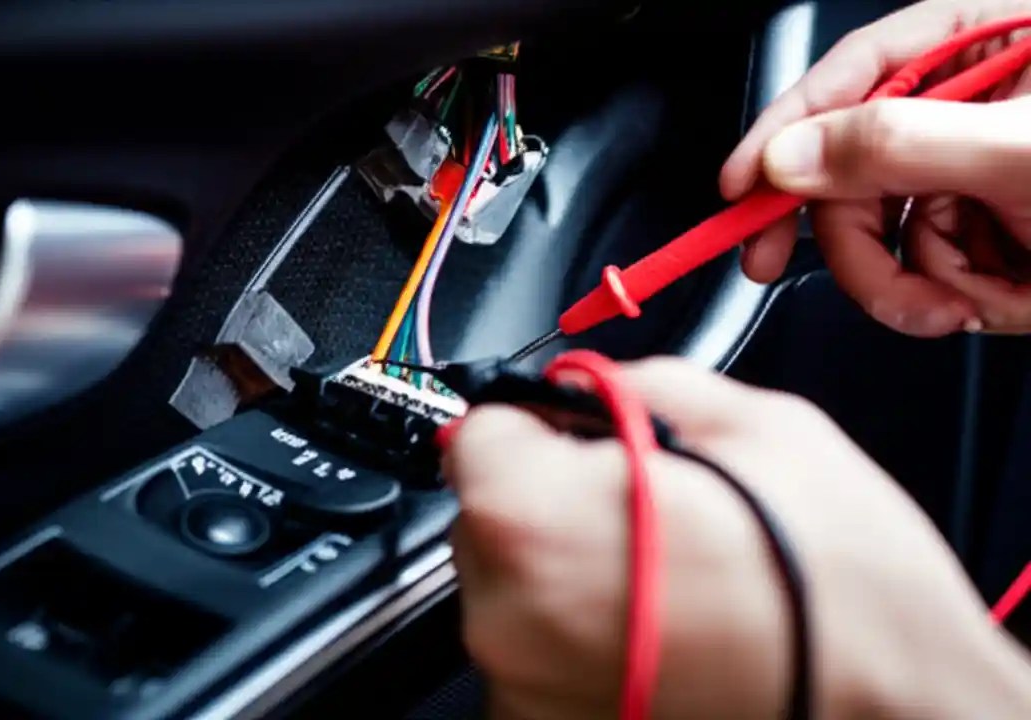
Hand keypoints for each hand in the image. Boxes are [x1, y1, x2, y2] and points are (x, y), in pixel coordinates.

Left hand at [443, 358, 1030, 719]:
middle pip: (488, 516)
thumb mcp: (754, 426)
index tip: (571, 436)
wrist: (901, 714)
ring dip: (563, 572)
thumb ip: (639, 385)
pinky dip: (577, 637)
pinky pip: (537, 655)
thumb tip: (590, 383)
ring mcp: (523, 683)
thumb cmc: (842, 592)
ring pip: (512, 589)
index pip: (475, 433)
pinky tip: (653, 632)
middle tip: (637, 512)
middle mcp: (505, 611)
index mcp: (531, 515)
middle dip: (547, 500)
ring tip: (660, 582)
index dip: (533, 424)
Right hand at [721, 0, 1030, 335]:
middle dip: (861, 247)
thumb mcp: (1018, 148)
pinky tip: (998, 296)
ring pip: (885, 235)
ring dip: (913, 286)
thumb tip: (789, 157)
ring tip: (965, 304)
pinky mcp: (989, 227)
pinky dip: (953, 298)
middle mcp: (972, 104)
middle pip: (855, 172)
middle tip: (855, 287)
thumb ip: (896, 144)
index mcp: (983, 42)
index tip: (737, 189)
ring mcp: (977, 171)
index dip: (784, 131)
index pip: (853, 72)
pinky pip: (928, 270)